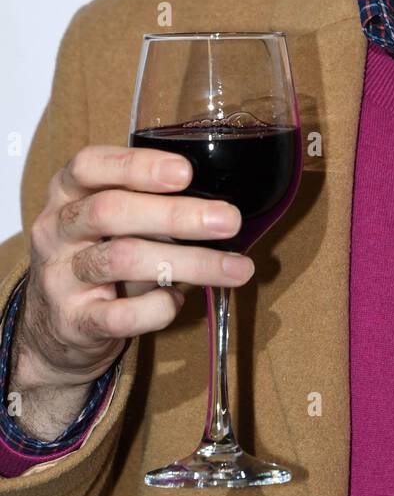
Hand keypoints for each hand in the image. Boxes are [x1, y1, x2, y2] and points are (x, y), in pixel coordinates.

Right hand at [13, 145, 253, 391]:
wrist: (57, 329)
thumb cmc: (99, 257)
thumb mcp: (115, 223)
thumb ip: (153, 206)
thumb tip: (220, 205)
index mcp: (67, 193)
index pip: (89, 165)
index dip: (136, 166)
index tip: (185, 172)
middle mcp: (56, 230)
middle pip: (109, 211)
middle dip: (175, 214)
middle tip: (228, 220)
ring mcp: (59, 277)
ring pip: (122, 260)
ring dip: (188, 262)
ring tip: (235, 268)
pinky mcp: (73, 322)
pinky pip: (119, 315)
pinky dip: (156, 308)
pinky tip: (178, 300)